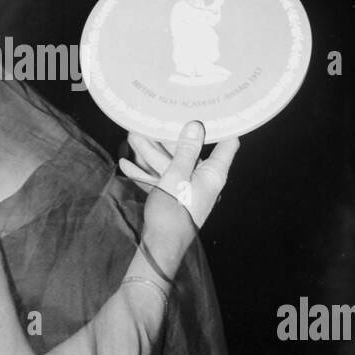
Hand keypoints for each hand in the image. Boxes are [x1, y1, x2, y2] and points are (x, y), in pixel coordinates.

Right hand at [138, 123, 239, 268]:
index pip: (228, 143)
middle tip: (155, 119)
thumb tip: (197, 125)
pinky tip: (126, 164)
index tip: (213, 108)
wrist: (159, 246)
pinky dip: (146, 172)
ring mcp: (189, 189)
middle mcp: (204, 180)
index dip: (223, 125)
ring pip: (172, 164)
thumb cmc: (173, 212)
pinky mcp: (175, 197)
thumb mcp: (177, 175)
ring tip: (132, 136)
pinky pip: (162, 179)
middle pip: (191, 151)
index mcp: (213, 174)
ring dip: (151, 153)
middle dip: (169, 137)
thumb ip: (186, 150)